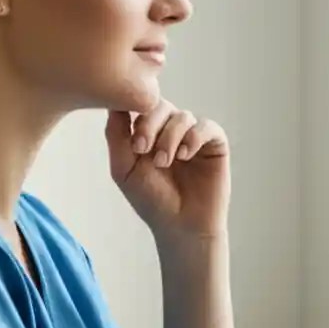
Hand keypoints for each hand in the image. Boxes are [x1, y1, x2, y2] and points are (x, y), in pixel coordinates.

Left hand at [105, 100, 230, 239]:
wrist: (180, 226)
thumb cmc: (152, 200)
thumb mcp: (123, 167)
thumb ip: (116, 134)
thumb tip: (113, 102)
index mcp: (149, 132)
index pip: (140, 105)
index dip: (134, 115)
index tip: (134, 145)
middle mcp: (171, 129)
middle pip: (161, 105)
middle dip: (150, 125)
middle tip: (143, 150)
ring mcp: (194, 135)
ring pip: (183, 116)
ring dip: (170, 138)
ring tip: (164, 162)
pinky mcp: (215, 144)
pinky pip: (207, 127)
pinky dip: (194, 137)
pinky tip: (185, 155)